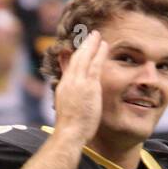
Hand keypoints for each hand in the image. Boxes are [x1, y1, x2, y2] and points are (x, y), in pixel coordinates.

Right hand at [54, 29, 108, 145]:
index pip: (69, 66)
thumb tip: (68, 97)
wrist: (69, 133)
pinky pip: (95, 64)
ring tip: (97, 35)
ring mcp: (78, 82)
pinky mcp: (88, 85)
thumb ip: (69, 99)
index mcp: (63, 87)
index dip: (74, 55)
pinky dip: (98, 53)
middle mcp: (69, 81)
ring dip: (91, 44)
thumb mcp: (66, 110)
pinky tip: (103, 45)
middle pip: (76, 58)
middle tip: (90, 35)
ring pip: (85, 57)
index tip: (78, 48)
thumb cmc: (69, 129)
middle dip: (83, 45)